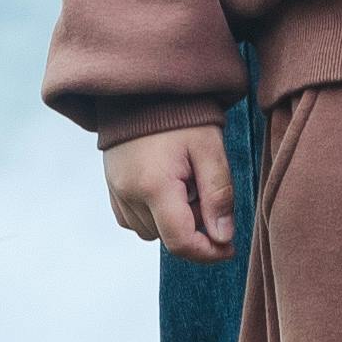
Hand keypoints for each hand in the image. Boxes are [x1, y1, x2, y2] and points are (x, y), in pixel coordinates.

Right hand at [101, 124, 234, 258]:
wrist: (145, 89)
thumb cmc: (181, 114)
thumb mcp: (210, 149)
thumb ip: (218, 195)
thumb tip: (223, 237)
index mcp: (155, 186)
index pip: (180, 242)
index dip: (208, 252)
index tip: (229, 248)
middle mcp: (129, 194)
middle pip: (167, 237)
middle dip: (194, 228)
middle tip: (207, 193)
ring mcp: (116, 192)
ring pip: (151, 231)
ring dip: (173, 221)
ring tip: (186, 183)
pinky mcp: (112, 188)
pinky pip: (134, 220)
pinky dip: (154, 214)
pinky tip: (168, 186)